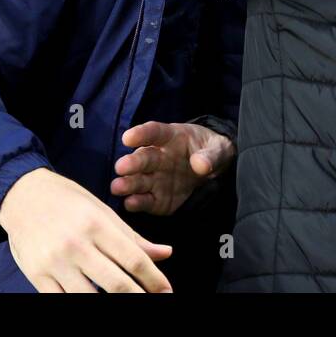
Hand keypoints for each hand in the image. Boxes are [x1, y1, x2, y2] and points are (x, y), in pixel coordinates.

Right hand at [0, 168, 172, 292]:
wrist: (22, 196)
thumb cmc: (68, 201)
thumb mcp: (103, 211)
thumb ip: (133, 237)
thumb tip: (166, 253)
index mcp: (97, 225)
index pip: (134, 259)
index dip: (154, 280)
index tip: (167, 292)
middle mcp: (76, 245)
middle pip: (116, 283)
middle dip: (139, 298)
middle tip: (155, 304)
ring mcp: (54, 263)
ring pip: (89, 298)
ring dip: (113, 305)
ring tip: (128, 303)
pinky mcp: (37, 276)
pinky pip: (61, 300)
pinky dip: (81, 305)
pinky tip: (96, 303)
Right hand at [112, 121, 235, 215]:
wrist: (213, 170)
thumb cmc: (210, 151)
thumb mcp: (218, 148)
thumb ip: (211, 155)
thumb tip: (200, 164)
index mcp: (170, 137)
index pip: (154, 132)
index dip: (141, 134)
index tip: (129, 137)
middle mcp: (157, 157)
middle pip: (142, 158)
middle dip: (131, 163)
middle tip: (121, 167)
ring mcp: (155, 178)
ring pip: (138, 180)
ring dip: (128, 184)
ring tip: (117, 187)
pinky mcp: (157, 198)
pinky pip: (146, 201)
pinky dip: (137, 203)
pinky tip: (130, 203)